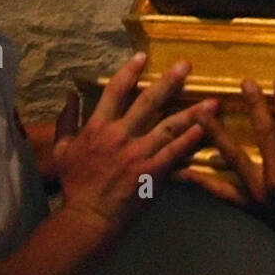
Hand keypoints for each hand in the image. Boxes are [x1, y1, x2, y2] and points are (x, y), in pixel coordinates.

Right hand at [52, 53, 213, 239]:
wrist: (87, 218)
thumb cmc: (75, 184)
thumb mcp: (62, 150)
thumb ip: (66, 120)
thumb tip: (70, 94)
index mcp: (98, 127)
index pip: (115, 91)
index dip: (129, 71)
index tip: (143, 56)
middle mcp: (120, 135)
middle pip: (148, 101)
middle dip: (169, 81)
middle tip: (186, 65)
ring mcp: (138, 153)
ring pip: (169, 126)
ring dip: (192, 112)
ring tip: (211, 101)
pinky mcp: (152, 172)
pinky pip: (175, 152)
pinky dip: (190, 140)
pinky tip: (204, 129)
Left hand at [181, 79, 274, 261]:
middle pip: (263, 133)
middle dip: (254, 106)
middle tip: (244, 83)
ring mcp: (260, 192)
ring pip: (235, 157)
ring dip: (218, 133)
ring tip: (200, 113)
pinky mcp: (251, 206)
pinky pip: (223, 193)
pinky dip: (202, 183)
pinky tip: (182, 171)